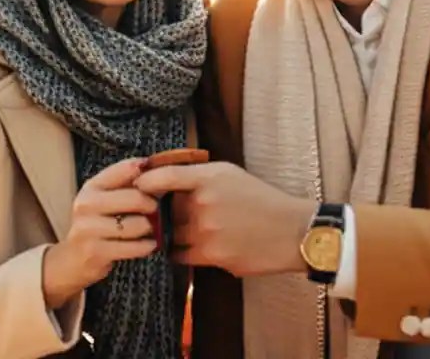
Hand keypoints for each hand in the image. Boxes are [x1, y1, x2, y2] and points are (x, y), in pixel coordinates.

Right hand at [42, 158, 158, 308]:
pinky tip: (148, 244)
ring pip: (137, 224)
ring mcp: (88, 228)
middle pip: (135, 197)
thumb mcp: (106, 199)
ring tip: (150, 229)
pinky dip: (146, 246)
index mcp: (92, 186)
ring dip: (150, 228)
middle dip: (152, 205)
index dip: (149, 174)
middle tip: (155, 210)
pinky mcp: (95, 251)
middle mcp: (86, 204)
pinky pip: (133, 247)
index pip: (126, 169)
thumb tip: (153, 165)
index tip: (158, 182)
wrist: (73, 259)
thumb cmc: (98, 224)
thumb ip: (128, 183)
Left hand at [134, 161, 316, 277]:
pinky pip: (180, 254)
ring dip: (172, 234)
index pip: (163, 176)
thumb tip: (164, 176)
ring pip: (171, 234)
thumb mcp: (231, 174)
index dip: (145, 182)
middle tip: (162, 214)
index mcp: (209, 177)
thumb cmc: (262, 199)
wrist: (292, 230)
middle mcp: (204, 202)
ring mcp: (206, 231)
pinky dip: (180, 251)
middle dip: (163, 212)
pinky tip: (191, 246)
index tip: (138, 187)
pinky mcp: (211, 255)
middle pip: (165, 209)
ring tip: (183, 231)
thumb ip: (198, 174)